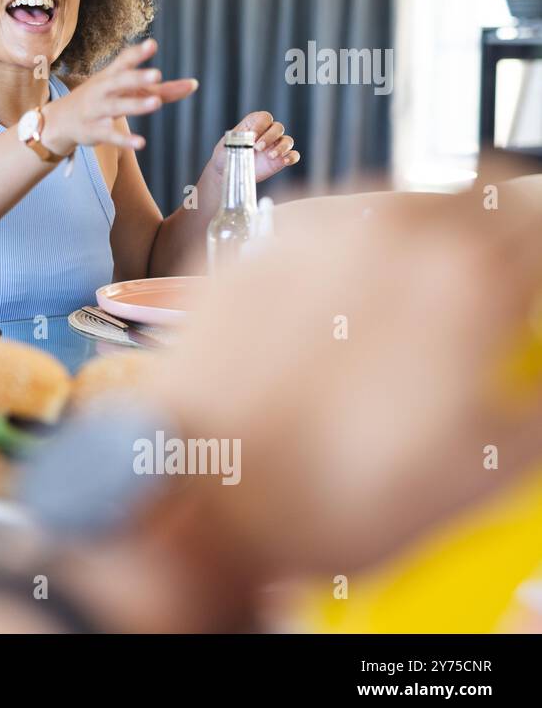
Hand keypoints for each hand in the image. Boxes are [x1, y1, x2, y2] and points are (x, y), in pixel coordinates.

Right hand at [42, 39, 196, 154]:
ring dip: (135, 105)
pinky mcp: (94, 131)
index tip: (152, 45)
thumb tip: (193, 84)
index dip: (137, 53)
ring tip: (155, 103)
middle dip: (136, 77)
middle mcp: (102, 90)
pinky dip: (125, 140)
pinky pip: (110, 135)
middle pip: (119, 81)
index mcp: (110, 76)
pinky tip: (140, 142)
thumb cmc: (100, 99)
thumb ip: (161, 89)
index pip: (123, 62)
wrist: (60, 120)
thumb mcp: (126, 90)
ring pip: (116, 106)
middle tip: (156, 75)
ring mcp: (96, 110)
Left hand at [140, 158, 541, 581]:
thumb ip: (534, 402)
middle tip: (461, 310)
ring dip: (404, 251)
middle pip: (463, 205)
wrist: (200, 502)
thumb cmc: (332, 497)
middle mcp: (383, 236)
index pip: (535, 214)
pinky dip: (331, 267)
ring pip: (385, 213)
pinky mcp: (245, 254)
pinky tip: (320, 327)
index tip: (518, 299)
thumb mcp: (477, 470)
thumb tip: (532, 381)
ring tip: (386, 323)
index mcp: (463, 277)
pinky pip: (312, 237)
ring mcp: (306, 238)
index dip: (530, 263)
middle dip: (474, 249)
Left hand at [207, 110, 300, 181]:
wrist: (229, 171)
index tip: (252, 136)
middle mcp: (267, 133)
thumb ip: (235, 140)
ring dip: (281, 147)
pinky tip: (284, 161)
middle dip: (269, 137)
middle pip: (278, 128)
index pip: (264, 118)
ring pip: (287, 141)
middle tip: (257, 148)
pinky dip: (292, 157)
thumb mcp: (226, 146)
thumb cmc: (226, 155)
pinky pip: (293, 155)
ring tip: (270, 156)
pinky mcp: (280, 160)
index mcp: (254, 125)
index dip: (260, 125)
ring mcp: (275, 146)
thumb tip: (245, 139)